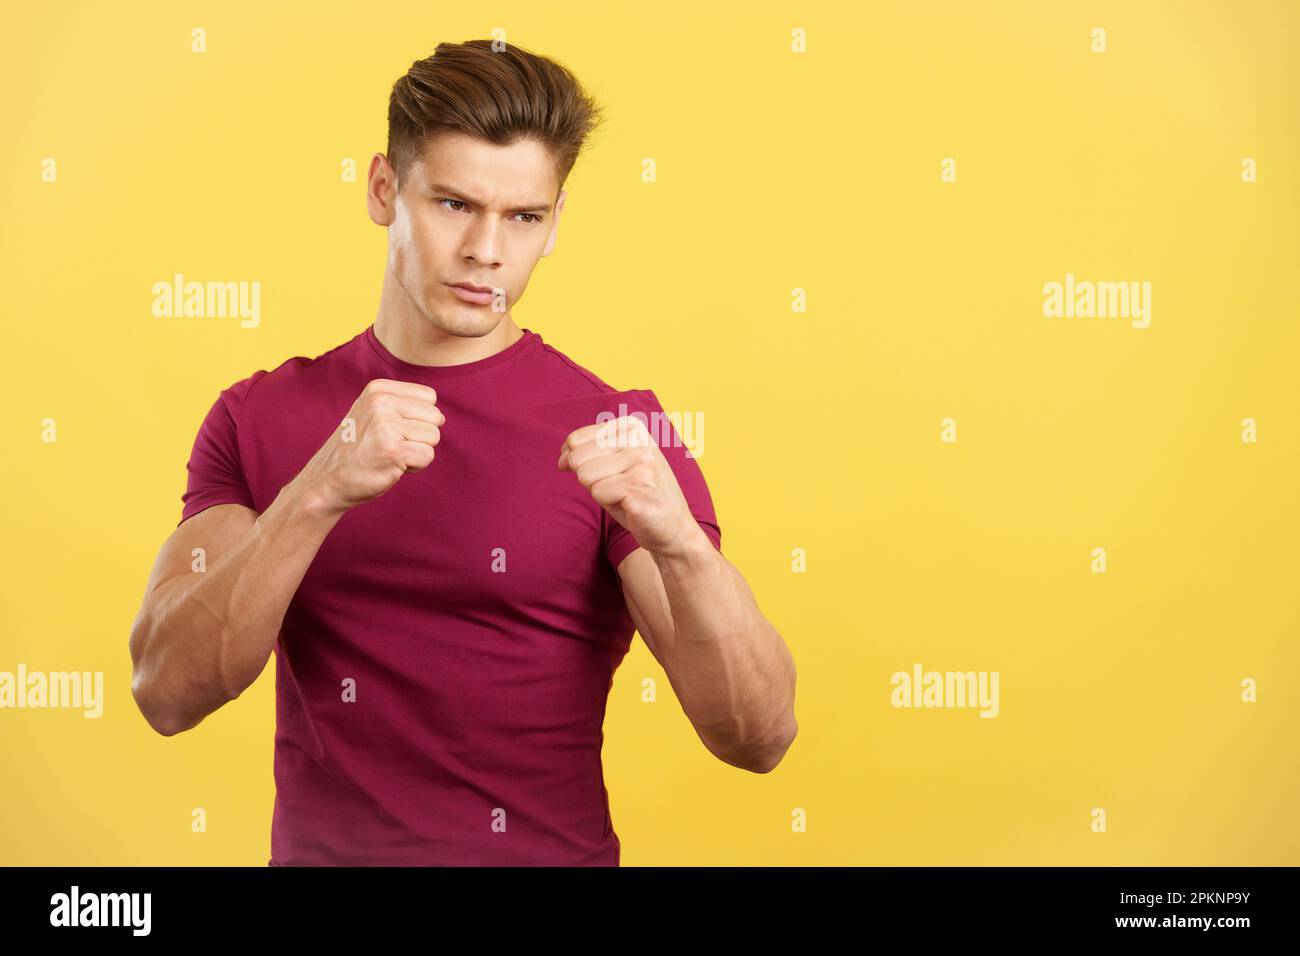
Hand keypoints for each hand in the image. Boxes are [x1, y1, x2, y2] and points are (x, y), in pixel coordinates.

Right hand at [296, 378, 443, 513]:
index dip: (419, 418)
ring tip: (391, 455)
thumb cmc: (357, 449)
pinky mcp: (393, 450)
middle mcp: (382, 402)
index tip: (394, 429)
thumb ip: (402, 405)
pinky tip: (392, 466)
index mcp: (378, 389)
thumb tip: (441, 415)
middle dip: (421, 435)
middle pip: (435, 416)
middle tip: (393, 445)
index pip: (429, 397)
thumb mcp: (372, 413)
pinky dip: (415, 466)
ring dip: (418, 451)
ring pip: (434, 437)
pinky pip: (427, 455)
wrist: (327, 480)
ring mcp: (386, 426)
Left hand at [557, 414, 693, 554]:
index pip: (576, 439)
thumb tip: (562, 458)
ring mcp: (641, 461)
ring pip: (586, 476)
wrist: (672, 526)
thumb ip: (588, 452)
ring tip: (625, 494)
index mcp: (631, 427)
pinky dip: (609, 504)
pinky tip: (631, 503)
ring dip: (601, 492)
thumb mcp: (614, 463)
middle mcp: (638, 439)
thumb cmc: (638, 494)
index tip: (598, 473)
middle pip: (578, 458)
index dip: (575, 461)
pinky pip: (598, 493)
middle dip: (590, 479)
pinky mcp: (639, 485)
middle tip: (617, 487)